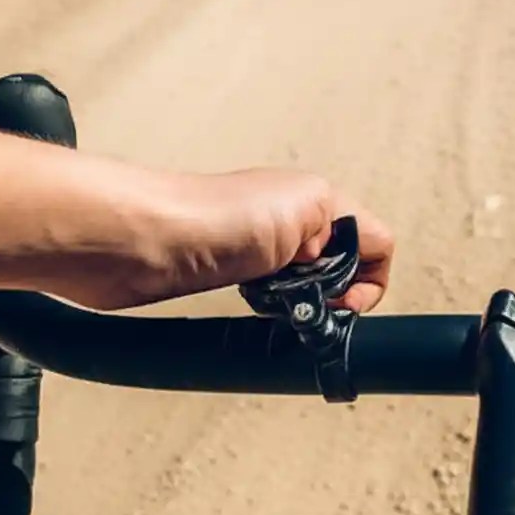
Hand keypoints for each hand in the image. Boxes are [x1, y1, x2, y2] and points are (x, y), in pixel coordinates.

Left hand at [155, 168, 394, 312]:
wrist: (138, 239)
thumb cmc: (211, 215)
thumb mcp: (309, 209)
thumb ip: (349, 236)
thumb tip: (353, 274)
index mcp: (318, 201)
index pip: (375, 244)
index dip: (369, 279)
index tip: (344, 301)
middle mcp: (292, 223)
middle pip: (343, 269)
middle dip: (334, 295)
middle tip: (312, 307)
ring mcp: (259, 250)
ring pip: (307, 289)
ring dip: (301, 306)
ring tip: (279, 307)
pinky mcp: (228, 274)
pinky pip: (269, 302)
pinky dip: (270, 313)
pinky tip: (255, 309)